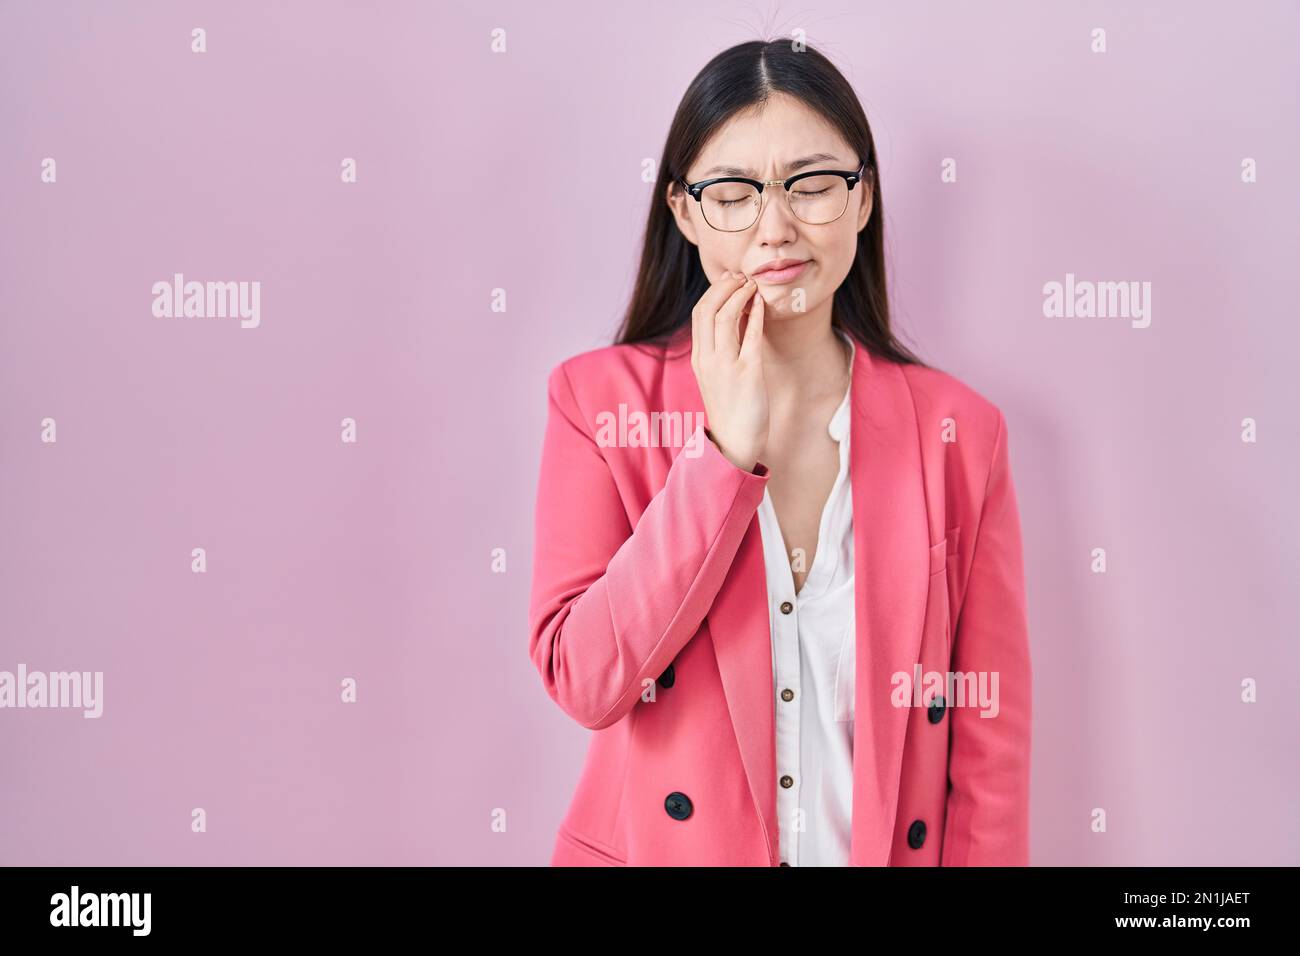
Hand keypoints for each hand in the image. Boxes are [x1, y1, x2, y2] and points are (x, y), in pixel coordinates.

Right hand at [690, 270, 767, 471]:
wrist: (734, 442)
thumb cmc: (731, 408)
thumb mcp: (717, 375)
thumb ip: (720, 349)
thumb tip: (733, 320)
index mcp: (699, 357)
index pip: (699, 313)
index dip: (714, 291)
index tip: (730, 281)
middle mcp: (707, 358)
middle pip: (708, 309)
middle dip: (725, 286)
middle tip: (742, 277)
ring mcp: (725, 365)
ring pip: (725, 316)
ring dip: (740, 295)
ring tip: (753, 285)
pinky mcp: (747, 373)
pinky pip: (750, 335)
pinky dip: (756, 315)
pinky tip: (762, 304)